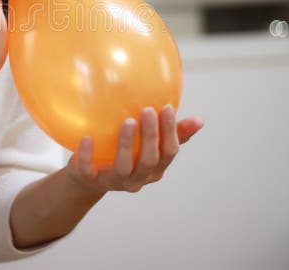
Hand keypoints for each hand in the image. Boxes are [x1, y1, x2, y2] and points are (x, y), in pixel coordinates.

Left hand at [63, 105, 203, 195]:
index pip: (169, 153)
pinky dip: (88, 155)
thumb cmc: (123, 155)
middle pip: (149, 160)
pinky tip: (88, 137)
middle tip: (147, 110)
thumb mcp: (147, 146)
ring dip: (126, 144)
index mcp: (154, 169)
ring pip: (124, 166)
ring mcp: (114, 181)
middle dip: (150, 136)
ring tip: (127, 120)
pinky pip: (89, 170)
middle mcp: (138, 178)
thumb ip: (172, 135)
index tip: (167, 108)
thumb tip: (199, 120)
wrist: (88, 177)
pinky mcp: (91, 180)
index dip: (171, 132)